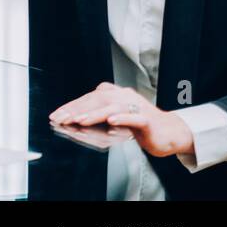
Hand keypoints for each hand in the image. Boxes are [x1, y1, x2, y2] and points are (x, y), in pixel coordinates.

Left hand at [49, 82, 194, 157]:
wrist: (170, 132)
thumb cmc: (140, 125)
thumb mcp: (116, 116)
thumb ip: (99, 113)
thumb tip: (73, 118)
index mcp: (116, 94)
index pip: (89, 98)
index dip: (71, 106)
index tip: (56, 115)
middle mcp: (125, 97)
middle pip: (97, 100)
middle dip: (77, 109)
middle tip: (61, 118)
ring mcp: (137, 107)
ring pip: (112, 108)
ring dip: (94, 114)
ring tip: (79, 120)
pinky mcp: (148, 120)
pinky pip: (134, 117)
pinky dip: (122, 118)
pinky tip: (111, 121)